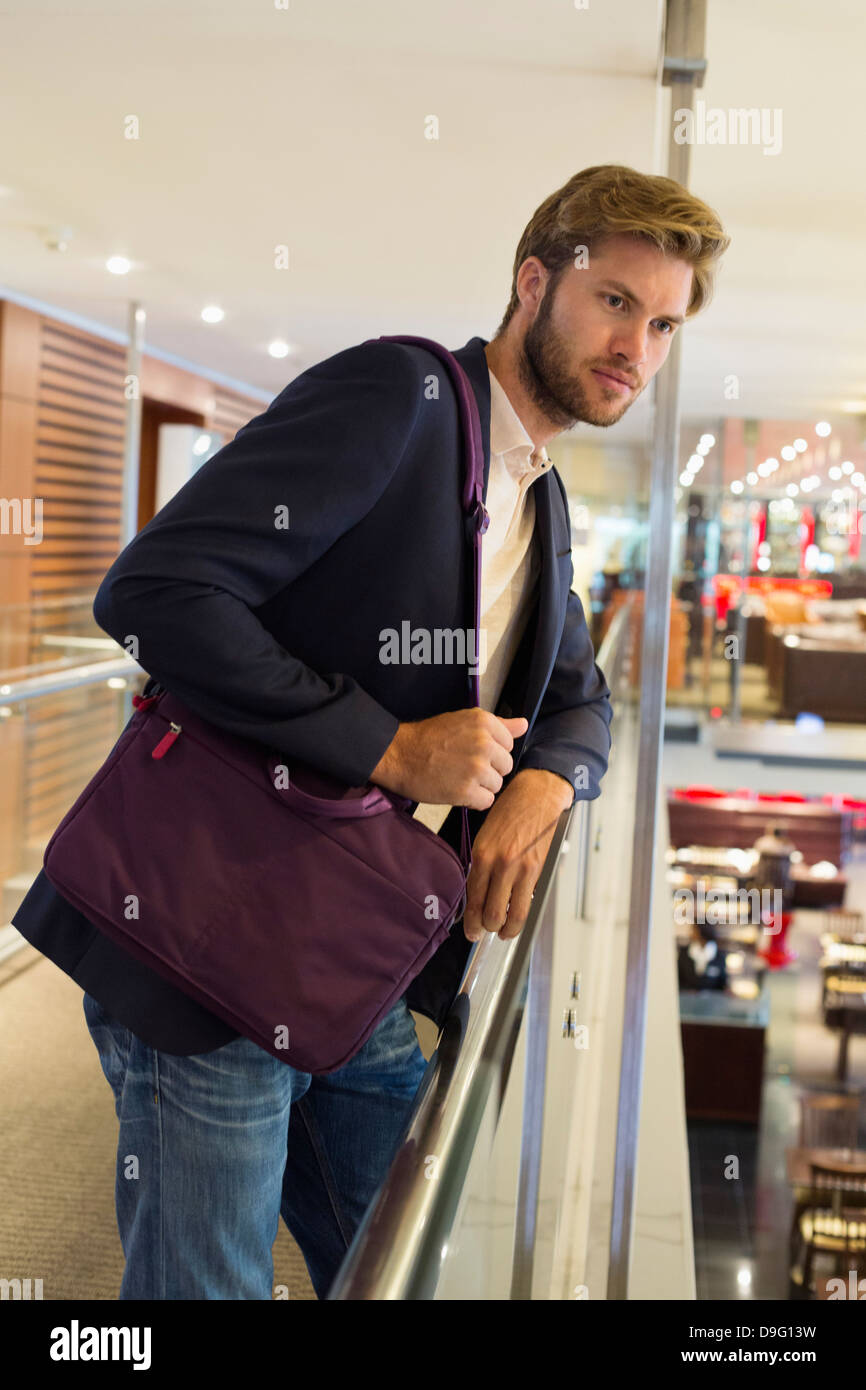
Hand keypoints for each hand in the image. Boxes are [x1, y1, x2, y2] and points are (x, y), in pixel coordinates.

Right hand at [370, 709, 527, 810]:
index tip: (472, 752)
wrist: (398, 755)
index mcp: (484, 723)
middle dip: (488, 771)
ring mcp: (476, 768)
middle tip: (463, 767)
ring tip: (458, 778)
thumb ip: (498, 725)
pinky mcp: (466, 791)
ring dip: (480, 787)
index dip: (491, 753)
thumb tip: (524, 724)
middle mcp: (483, 743)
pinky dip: (472, 801)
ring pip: (497, 785)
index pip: (509, 745)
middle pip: (506, 767)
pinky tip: (456, 791)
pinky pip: (486, 801)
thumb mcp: (463, 721)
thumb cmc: (428, 738)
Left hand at [462, 769, 572, 942]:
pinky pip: (528, 901)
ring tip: (503, 932)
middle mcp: (500, 864)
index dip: (471, 921)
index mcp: (482, 854)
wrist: (538, 793)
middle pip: (491, 912)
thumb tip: (479, 892)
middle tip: (484, 933)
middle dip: (487, 928)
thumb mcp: (486, 835)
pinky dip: (521, 915)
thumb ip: (481, 864)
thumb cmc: (511, 810)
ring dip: (506, 929)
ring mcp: (521, 869)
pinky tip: (516, 918)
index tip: (471, 930)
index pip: (473, 898)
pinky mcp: (538, 869)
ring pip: (512, 914)